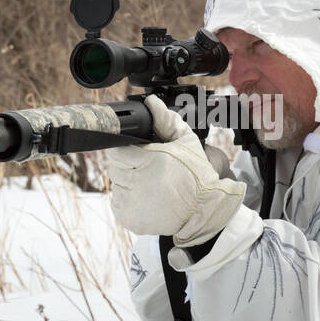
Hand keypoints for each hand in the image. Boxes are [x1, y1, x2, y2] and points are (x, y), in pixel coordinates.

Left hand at [106, 94, 245, 244]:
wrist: (204, 210)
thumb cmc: (196, 175)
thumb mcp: (186, 142)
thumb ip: (166, 120)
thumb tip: (151, 102)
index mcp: (148, 160)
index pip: (117, 150)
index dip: (128, 150)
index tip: (140, 154)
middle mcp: (136, 182)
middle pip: (115, 167)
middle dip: (129, 165)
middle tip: (149, 170)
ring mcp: (130, 202)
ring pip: (116, 185)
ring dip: (128, 183)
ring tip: (150, 185)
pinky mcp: (129, 218)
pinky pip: (118, 203)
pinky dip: (128, 200)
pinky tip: (147, 198)